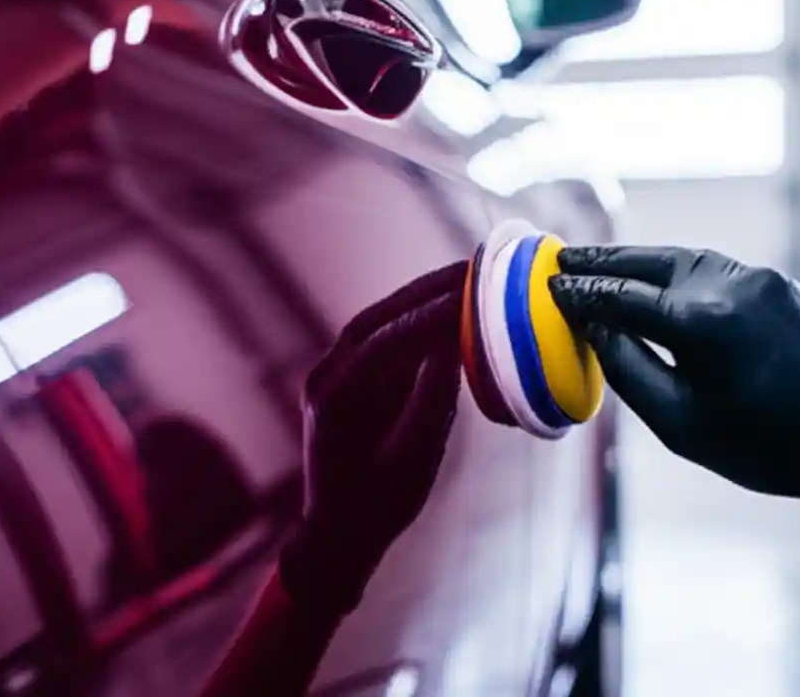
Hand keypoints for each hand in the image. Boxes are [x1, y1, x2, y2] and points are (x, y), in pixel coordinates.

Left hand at [280, 262, 463, 613]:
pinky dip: (414, 318)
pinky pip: (381, 336)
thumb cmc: (379, 507)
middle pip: (377, 319)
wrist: (340, 534)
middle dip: (424, 291)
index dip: (428, 317)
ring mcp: (332, 374)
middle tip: (474, 265)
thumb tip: (456, 342)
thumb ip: (434, 399)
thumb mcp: (415, 458)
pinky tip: (448, 305)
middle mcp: (325, 377)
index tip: (470, 294)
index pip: (383, 343)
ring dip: (419, 297)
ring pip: (377, 321)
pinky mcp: (349, 377)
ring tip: (467, 275)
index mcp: (334, 399)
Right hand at [549, 246, 799, 535]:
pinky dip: (678, 274)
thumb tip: (595, 328)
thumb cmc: (764, 446)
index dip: (580, 291)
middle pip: (648, 261)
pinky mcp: (779, 284)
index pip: (620, 296)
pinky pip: (714, 271)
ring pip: (682, 261)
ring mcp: (759, 278)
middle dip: (602, 260)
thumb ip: (628, 367)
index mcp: (700, 322)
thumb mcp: (679, 422)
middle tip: (562, 254)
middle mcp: (728, 284)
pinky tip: (658, 284)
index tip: (548, 284)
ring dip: (639, 262)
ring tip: (602, 265)